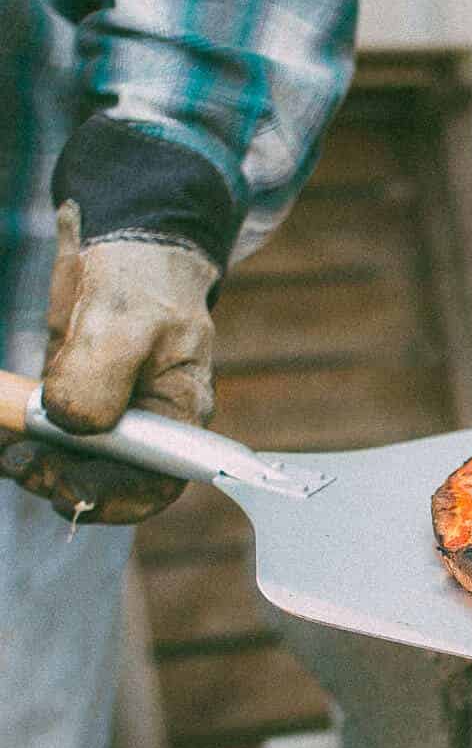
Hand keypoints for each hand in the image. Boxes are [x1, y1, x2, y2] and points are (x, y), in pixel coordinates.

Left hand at [0, 204, 218, 523]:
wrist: (118, 248)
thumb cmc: (141, 281)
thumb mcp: (126, 319)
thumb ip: (101, 374)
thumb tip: (73, 424)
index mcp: (177, 416)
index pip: (154, 483)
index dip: (112, 498)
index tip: (66, 489)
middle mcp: (144, 428)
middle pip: (107, 483)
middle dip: (61, 482)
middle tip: (20, 464)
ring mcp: (106, 419)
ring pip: (70, 465)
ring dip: (32, 465)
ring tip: (3, 449)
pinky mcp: (71, 405)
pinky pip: (46, 438)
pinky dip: (18, 440)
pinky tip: (0, 434)